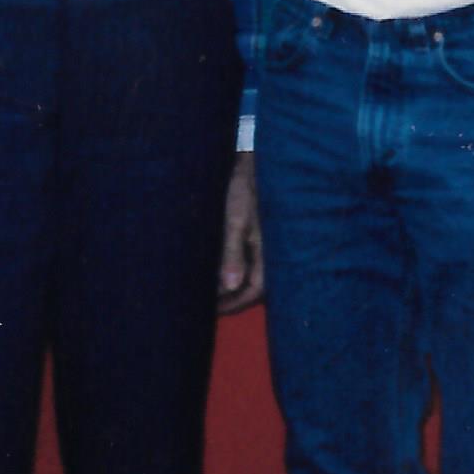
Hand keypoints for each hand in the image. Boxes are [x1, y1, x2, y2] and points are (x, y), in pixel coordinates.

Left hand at [217, 153, 263, 312]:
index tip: (208, 312)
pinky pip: (245, 260)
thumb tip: (229, 286)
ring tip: (203, 290)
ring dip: (228, 284)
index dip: (231, 305)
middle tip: (202, 307)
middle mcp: (270, 253)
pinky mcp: (255, 235)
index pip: (253, 292)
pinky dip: (230, 268)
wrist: (251, 161)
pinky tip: (212, 268)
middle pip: (251, 287)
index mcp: (270, 254)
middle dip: (229, 298)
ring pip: (247, 274)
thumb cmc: (244, 189)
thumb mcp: (235, 220)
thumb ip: (233, 253)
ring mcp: (264, 245)